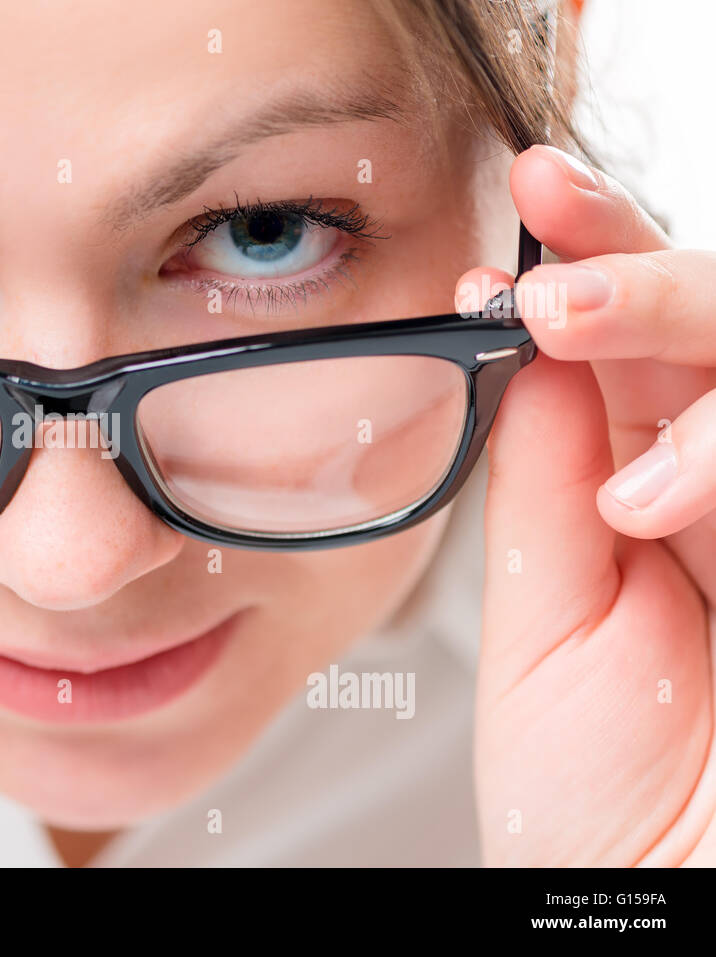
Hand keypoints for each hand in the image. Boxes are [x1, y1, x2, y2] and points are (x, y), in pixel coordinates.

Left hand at [470, 145, 715, 864]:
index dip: (586, 271)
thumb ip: (545, 492)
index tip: (514, 225)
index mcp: (648, 506)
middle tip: (548, 240)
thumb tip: (527, 357)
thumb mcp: (546, 633)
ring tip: (567, 325)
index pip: (626, 360)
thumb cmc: (598, 814)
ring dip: (680, 324)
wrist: (654, 913)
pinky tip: (660, 494)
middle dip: (637, 267)